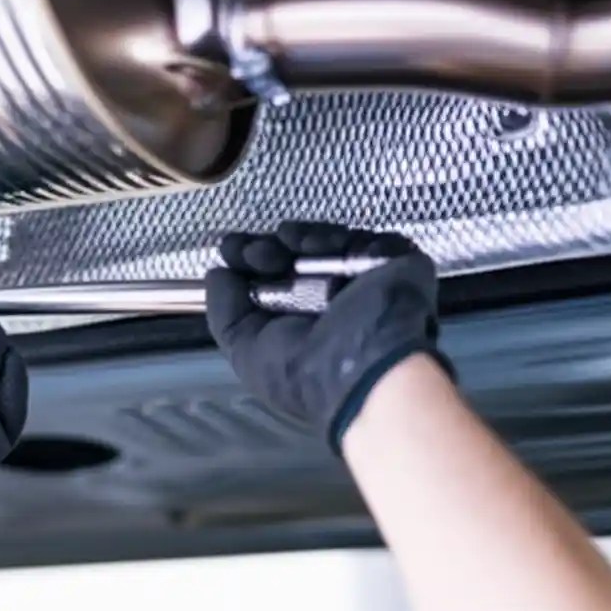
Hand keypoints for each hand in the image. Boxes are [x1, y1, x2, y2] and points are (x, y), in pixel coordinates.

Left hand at [204, 222, 450, 452]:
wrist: (364, 369)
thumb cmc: (304, 372)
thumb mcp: (246, 350)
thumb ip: (226, 312)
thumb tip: (216, 273)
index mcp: (302, 323)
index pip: (274, 279)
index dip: (249, 259)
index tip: (231, 249)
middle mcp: (333, 301)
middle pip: (295, 255)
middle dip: (267, 248)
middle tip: (255, 253)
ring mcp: (365, 280)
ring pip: (325, 241)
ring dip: (296, 239)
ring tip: (280, 250)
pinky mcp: (394, 263)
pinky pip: (359, 238)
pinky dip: (329, 238)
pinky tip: (309, 246)